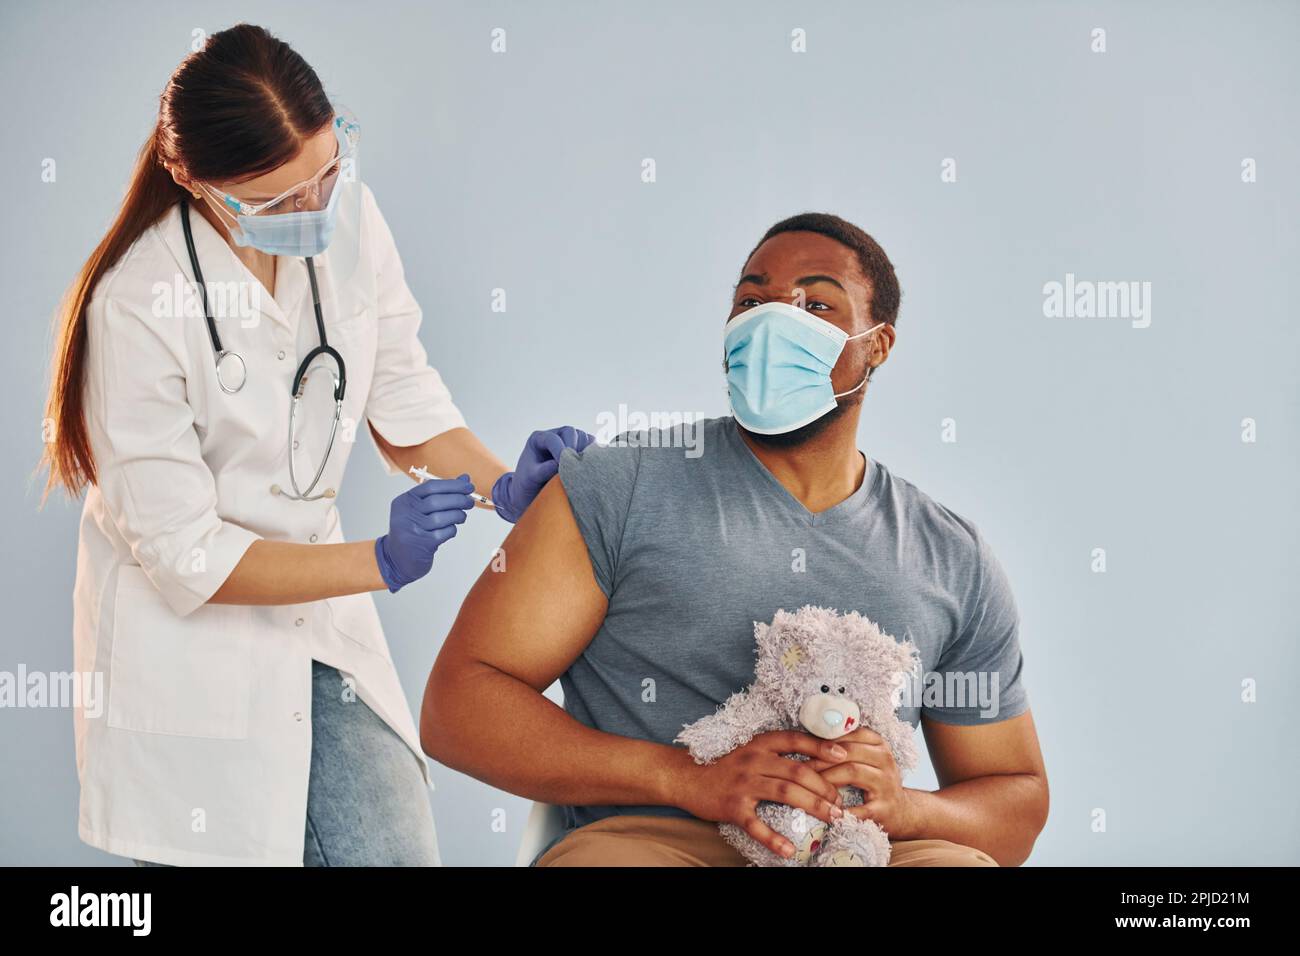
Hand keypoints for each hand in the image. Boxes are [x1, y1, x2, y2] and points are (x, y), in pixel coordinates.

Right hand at [374, 475, 474, 591]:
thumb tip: (465, 479)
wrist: (398, 559)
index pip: (431, 486)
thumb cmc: (414, 530)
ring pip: (441, 517)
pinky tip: (451, 529)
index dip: (453, 485)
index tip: (468, 486)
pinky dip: (452, 529)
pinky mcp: (421, 544)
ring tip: (462, 517)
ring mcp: (412, 529)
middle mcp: (406, 513)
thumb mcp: (421, 510)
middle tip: (470, 502)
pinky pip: (443, 533)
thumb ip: (442, 494)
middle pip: (436, 501)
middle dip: (458, 499)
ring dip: (457, 515)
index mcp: (405, 501)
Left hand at [492, 426, 594, 522]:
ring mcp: (569, 441)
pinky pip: (592, 447)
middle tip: (574, 465)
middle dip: (574, 447)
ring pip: (583, 438)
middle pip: (570, 432)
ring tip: (581, 468)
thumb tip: (559, 465)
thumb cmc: (528, 484)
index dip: (559, 449)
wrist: (534, 492)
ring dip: (584, 451)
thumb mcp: (530, 478)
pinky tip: (589, 467)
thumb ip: (542, 470)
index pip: (552, 438)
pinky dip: (593, 455)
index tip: (562, 465)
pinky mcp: (581, 449)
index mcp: (539, 439)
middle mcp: (555, 436)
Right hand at [677, 730, 850, 859]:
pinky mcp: (733, 807)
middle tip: (841, 802)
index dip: (820, 746)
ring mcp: (743, 784)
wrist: (686, 777)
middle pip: (798, 771)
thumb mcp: (750, 751)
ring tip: (832, 818)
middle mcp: (753, 760)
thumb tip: (814, 762)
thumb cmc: (725, 765)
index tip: (843, 754)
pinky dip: (774, 839)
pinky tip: (789, 850)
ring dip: (813, 806)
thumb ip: (777, 754)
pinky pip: (756, 825)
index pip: (795, 740)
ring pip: (785, 793)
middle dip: (825, 787)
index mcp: (760, 744)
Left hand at [807, 727, 919, 837]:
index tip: (802, 745)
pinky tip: (824, 810)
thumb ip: (843, 746)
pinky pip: (858, 807)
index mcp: (878, 744)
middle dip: (820, 758)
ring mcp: (886, 783)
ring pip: (852, 771)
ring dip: (826, 777)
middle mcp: (885, 759)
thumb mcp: (864, 758)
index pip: (849, 733)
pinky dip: (840, 809)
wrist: (900, 810)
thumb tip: (807, 738)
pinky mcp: (884, 807)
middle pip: (847, 751)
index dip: (824, 739)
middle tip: (798, 766)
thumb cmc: (873, 780)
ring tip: (807, 784)